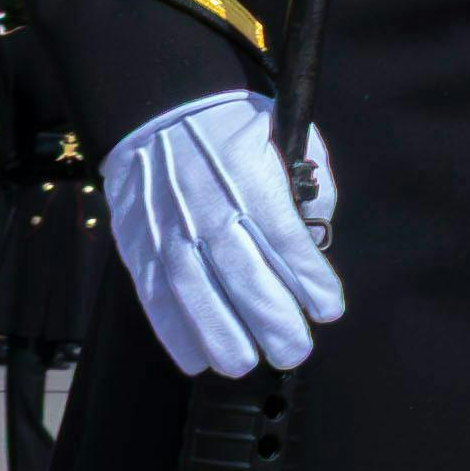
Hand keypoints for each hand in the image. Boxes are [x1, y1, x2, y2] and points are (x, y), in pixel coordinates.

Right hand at [108, 92, 347, 377]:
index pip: (286, 239)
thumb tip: (317, 238)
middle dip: (273, 320)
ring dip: (223, 337)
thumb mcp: (287, 133)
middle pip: (244, 275)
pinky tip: (197, 359)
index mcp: (250, 177)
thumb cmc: (233, 125)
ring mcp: (169, 229)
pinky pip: (156, 296)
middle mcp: (209, 207)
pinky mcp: (140, 243)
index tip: (329, 309)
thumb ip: (310, 185)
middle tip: (294, 351)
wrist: (158, 106)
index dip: (310, 279)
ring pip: (197, 293)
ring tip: (247, 364)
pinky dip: (175, 332)